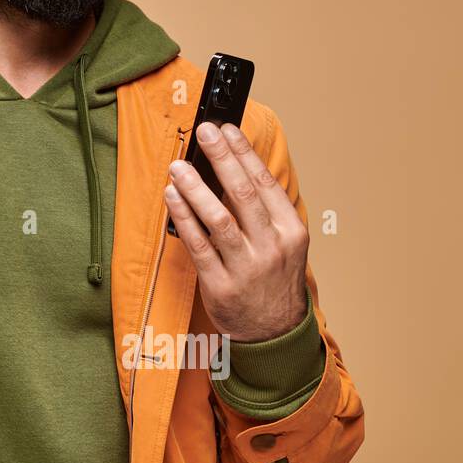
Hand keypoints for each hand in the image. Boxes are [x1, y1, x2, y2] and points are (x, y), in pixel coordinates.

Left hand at [163, 120, 308, 342]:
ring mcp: (246, 267)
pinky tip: (172, 197)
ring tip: (178, 166)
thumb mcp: (285, 243)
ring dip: (195, 188)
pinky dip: (183, 218)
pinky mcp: (220, 285)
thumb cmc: (274, 279)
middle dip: (221, 158)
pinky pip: (198, 245)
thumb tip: (231, 166)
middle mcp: (271, 247)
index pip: (264, 182)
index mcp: (290, 231)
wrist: (274, 332)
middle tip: (203, 133)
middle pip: (243, 194)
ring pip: (219, 219)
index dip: (244, 153)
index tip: (226, 129)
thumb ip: (263, 210)